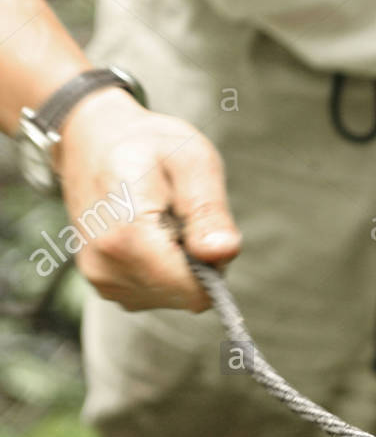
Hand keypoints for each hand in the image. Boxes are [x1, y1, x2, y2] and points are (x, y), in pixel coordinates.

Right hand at [56, 87, 240, 311]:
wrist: (91, 140)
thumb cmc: (148, 145)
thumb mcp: (192, 160)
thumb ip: (208, 210)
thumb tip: (223, 253)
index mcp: (127, 237)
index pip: (194, 290)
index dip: (213, 262)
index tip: (201, 225)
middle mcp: (107, 267)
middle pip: (187, 295)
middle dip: (198, 262)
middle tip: (180, 217)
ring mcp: (102, 281)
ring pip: (174, 296)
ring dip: (180, 264)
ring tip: (161, 221)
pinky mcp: (104, 285)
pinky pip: (156, 293)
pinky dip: (163, 269)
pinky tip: (149, 235)